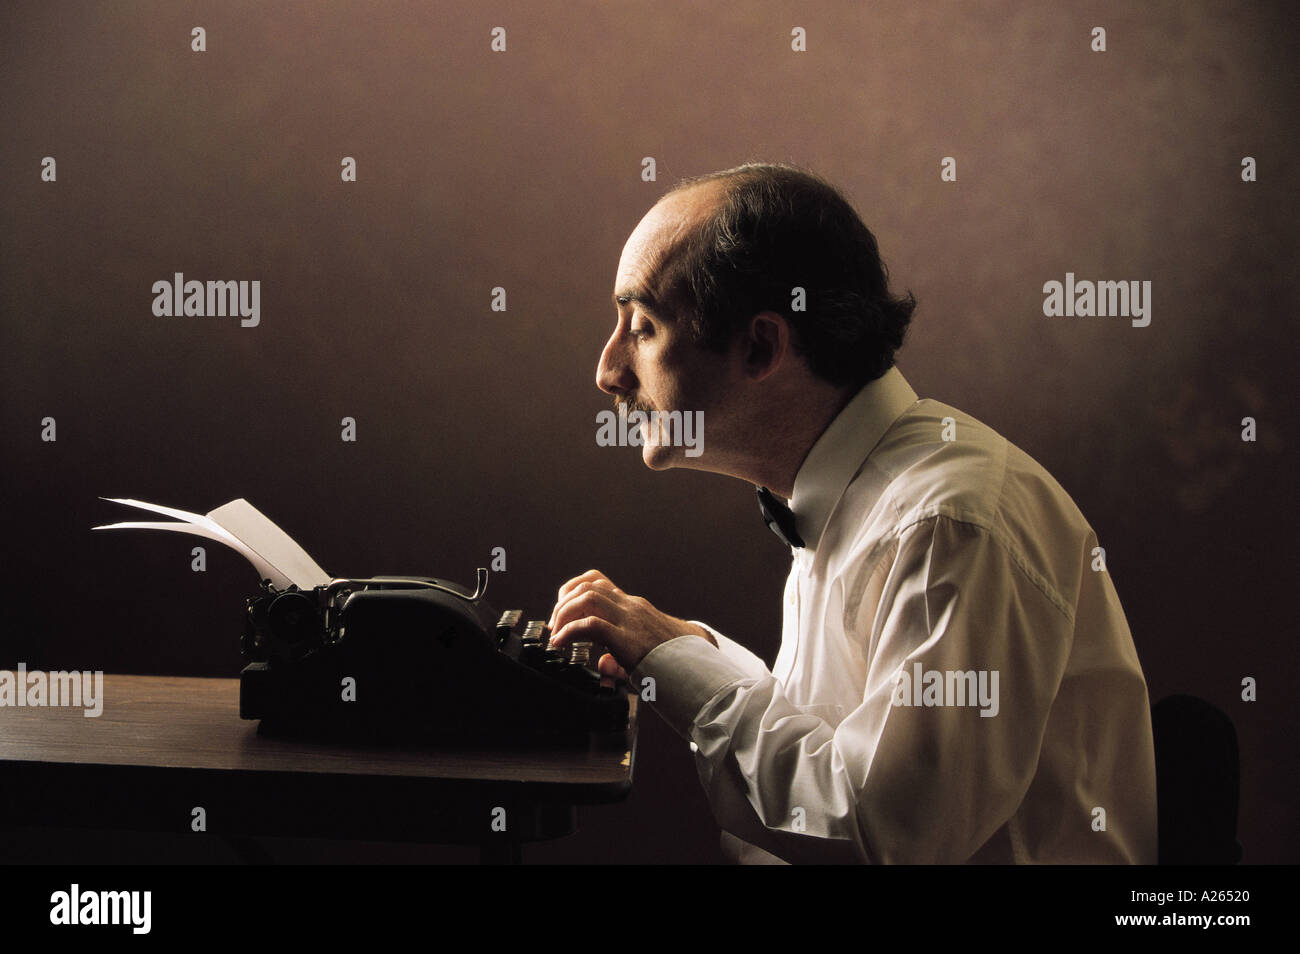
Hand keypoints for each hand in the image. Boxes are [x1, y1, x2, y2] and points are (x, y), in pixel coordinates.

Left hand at [546, 569, 716, 673]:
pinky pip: (591, 625)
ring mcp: (630, 620)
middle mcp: (631, 607)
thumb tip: (603, 664)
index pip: (597, 582)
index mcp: (634, 608)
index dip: (572, 592)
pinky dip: (570, 631)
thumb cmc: (673, 663)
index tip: (562, 613)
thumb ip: (620, 657)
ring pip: (587, 597)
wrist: (699, 667)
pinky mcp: (628, 638)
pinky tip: (563, 644)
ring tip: (558, 634)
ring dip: (564, 614)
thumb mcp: (642, 654)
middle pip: (587, 586)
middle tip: (555, 626)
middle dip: (563, 603)